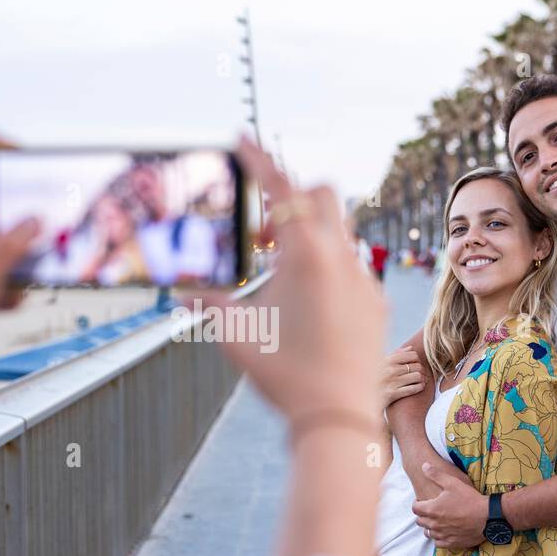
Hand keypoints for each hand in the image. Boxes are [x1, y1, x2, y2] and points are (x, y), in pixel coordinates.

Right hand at [184, 138, 386, 422]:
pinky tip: (307, 300)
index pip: (280, 187)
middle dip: (289, 198)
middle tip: (261, 235)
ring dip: (307, 233)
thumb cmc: (283, 373)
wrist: (336, 416)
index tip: (242, 139)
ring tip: (279, 272)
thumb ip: (208, 302)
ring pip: (338, 229)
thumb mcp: (235, 332)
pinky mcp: (374, 301)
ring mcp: (362, 278)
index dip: (258, 159)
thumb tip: (182, 292)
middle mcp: (340, 257)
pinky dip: (326, 264)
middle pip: (320, 193)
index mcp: (305, 254)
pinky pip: (351, 263)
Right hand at [380, 346, 424, 409]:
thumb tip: (411, 348)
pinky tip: (419, 387)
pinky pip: (413, 388)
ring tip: (421, 381)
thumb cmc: (374, 378)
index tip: (415, 364)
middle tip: (422, 374)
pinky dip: (419, 387)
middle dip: (421, 370)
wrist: (363, 398)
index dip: (417, 359)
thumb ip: (395, 354)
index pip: (412, 355)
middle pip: (416, 366)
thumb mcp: (380, 363)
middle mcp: (389, 370)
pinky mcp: (392, 394)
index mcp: (387, 360)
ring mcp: (391, 382)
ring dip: (422, 379)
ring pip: (417, 376)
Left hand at [412, 461, 486, 549]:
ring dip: (429, 527)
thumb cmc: (469, 499)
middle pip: (420, 521)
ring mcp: (443, 535)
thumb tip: (424, 466)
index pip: (415, 508)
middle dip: (422, 515)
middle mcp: (434, 524)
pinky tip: (444, 532)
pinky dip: (438, 538)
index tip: (422, 501)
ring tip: (436, 521)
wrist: (487, 517)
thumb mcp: (452, 482)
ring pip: (428, 533)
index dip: (417, 503)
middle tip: (430, 510)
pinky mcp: (451, 543)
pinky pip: (438, 543)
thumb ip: (436, 475)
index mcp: (432, 509)